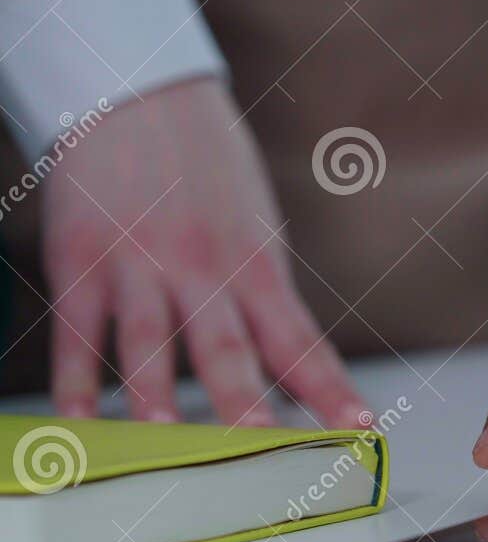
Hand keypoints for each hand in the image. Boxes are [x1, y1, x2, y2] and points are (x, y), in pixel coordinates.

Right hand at [42, 77, 365, 426]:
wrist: (142, 90)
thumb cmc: (208, 165)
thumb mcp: (257, 227)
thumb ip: (265, 296)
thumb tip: (290, 364)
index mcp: (257, 267)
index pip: (301, 342)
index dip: (330, 389)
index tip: (358, 430)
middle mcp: (204, 271)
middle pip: (230, 350)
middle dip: (249, 405)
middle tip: (265, 451)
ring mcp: (140, 266)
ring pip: (149, 342)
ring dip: (157, 395)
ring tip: (166, 441)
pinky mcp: (82, 261)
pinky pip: (78, 331)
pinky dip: (77, 380)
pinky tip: (78, 420)